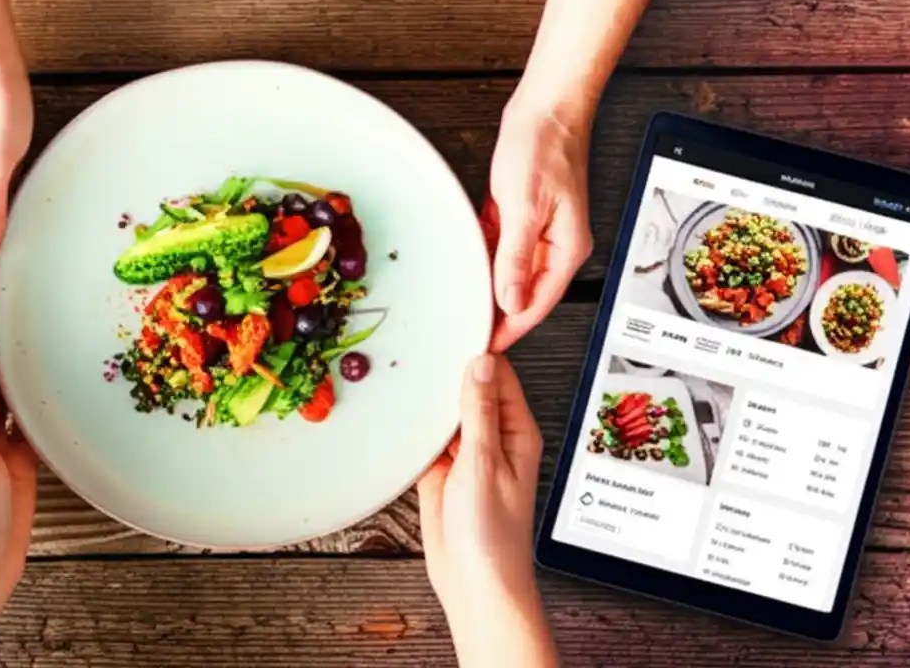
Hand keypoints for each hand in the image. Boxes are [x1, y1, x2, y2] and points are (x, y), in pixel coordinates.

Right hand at [418, 354, 555, 666]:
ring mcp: (464, 456)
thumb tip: (481, 363)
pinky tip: (395, 412)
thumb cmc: (493, 534)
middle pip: (467, 392)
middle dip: (445, 374)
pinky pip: (424, 442)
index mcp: (515, 431)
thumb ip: (478, 411)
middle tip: (417, 343)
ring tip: (401, 371)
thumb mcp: (483, 462)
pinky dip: (411, 431)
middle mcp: (491, 439)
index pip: (497, 376)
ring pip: (443, 416)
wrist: (474, 585)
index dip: (476, 350)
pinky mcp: (439, 474)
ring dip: (426, 403)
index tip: (452, 325)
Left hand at [487, 98, 593, 350]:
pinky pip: (504, 249)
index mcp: (567, 248)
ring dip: (490, 285)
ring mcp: (542, 231)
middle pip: (525, 292)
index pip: (537, 304)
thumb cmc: (543, 146)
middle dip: (498, 312)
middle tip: (467, 328)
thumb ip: (516, 257)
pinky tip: (470, 264)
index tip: (485, 343)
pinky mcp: (525, 217)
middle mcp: (557, 245)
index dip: (511, 327)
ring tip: (463, 304)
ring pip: (512, 272)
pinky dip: (488, 258)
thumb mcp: (523, 206)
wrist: (546, 106)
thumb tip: (510, 299)